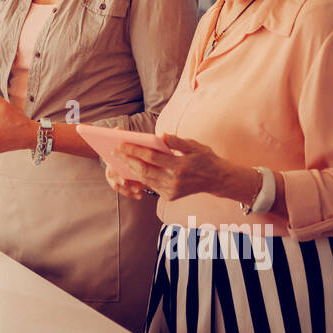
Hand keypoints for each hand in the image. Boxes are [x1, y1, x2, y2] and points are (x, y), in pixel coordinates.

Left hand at [112, 133, 255, 203]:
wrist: (217, 180)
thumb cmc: (206, 159)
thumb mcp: (195, 146)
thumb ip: (176, 142)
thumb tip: (160, 136)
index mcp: (180, 167)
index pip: (151, 157)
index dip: (134, 150)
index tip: (121, 143)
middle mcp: (174, 181)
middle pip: (144, 170)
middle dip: (127, 159)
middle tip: (115, 150)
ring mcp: (171, 191)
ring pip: (145, 179)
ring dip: (131, 168)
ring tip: (120, 158)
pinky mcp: (170, 196)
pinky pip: (151, 185)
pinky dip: (140, 177)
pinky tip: (132, 168)